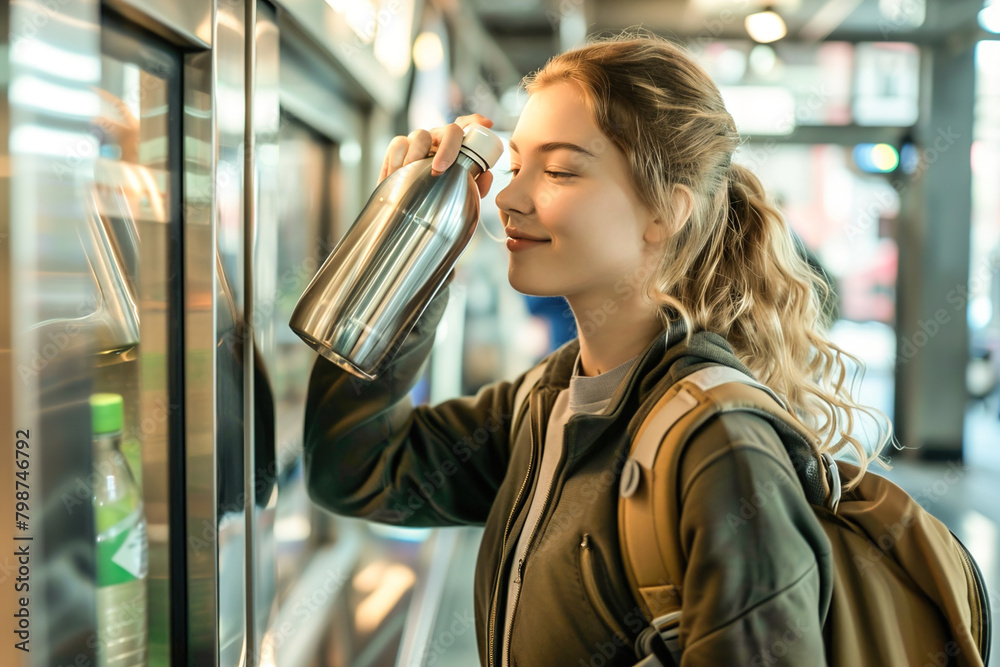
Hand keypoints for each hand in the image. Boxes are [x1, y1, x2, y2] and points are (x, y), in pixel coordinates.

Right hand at [378, 113, 494, 198]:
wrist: (409, 211)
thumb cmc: (437, 198)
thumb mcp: (460, 194)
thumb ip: (477, 185)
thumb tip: (487, 175)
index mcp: (454, 146)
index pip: (466, 127)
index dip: (475, 122)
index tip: (486, 124)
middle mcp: (438, 140)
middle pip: (448, 131)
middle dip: (447, 148)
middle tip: (440, 169)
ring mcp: (417, 142)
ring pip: (420, 135)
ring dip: (418, 154)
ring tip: (414, 173)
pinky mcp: (398, 148)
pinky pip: (398, 145)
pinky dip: (397, 159)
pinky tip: (396, 174)